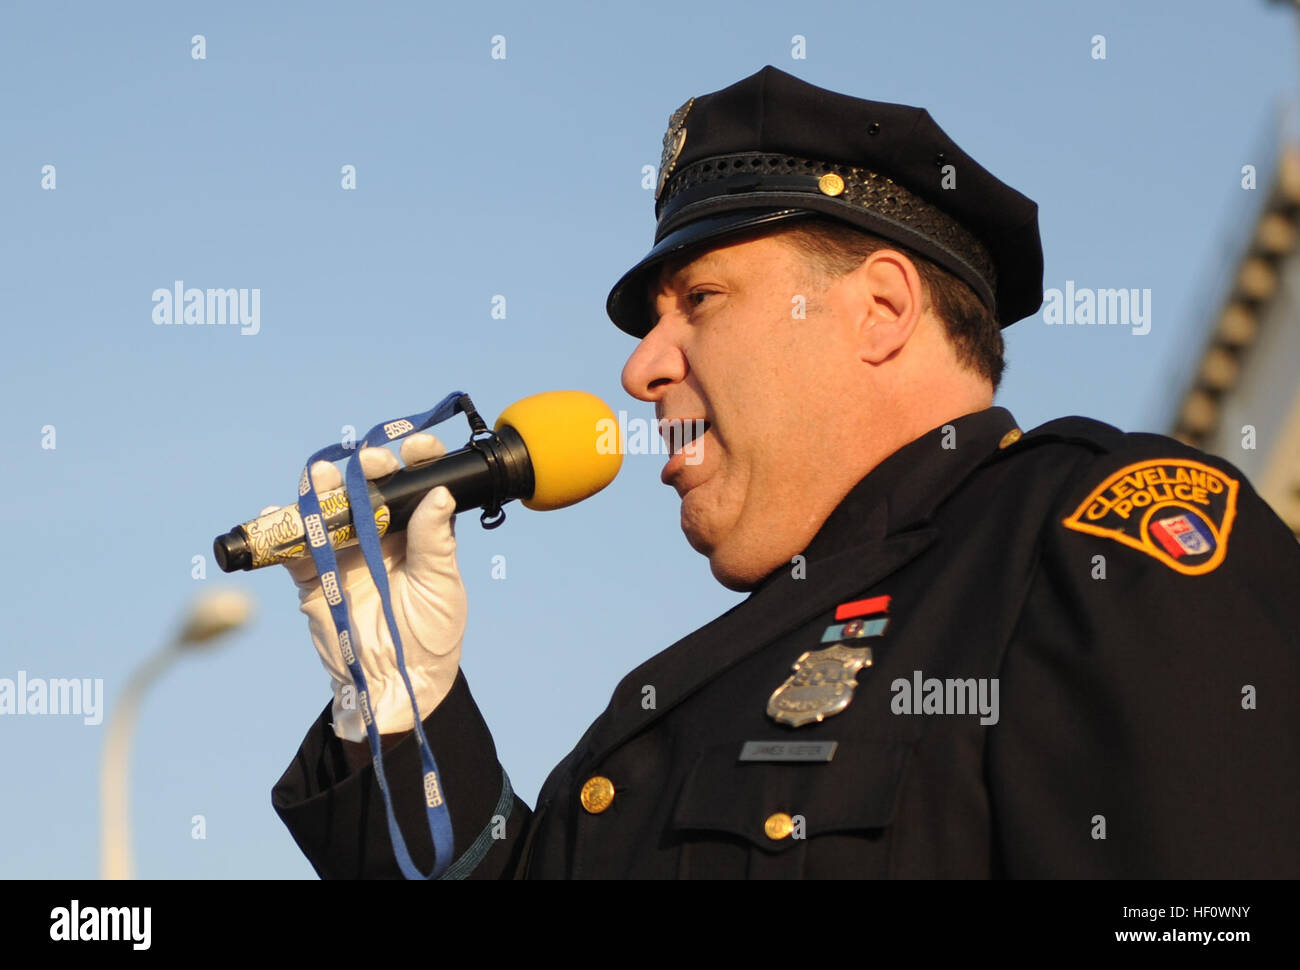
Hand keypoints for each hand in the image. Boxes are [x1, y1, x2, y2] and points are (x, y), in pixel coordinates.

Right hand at [270, 434, 467, 742]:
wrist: (396, 682)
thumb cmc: (431, 633)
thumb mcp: (441, 585)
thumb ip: (435, 540)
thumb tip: (439, 493)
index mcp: (417, 531)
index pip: (416, 483)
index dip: (416, 460)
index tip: (417, 449)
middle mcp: (379, 534)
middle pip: (368, 488)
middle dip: (368, 468)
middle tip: (371, 464)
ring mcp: (344, 552)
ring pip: (328, 509)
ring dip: (323, 488)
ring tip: (324, 478)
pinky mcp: (313, 575)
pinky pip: (292, 547)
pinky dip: (281, 528)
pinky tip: (279, 512)